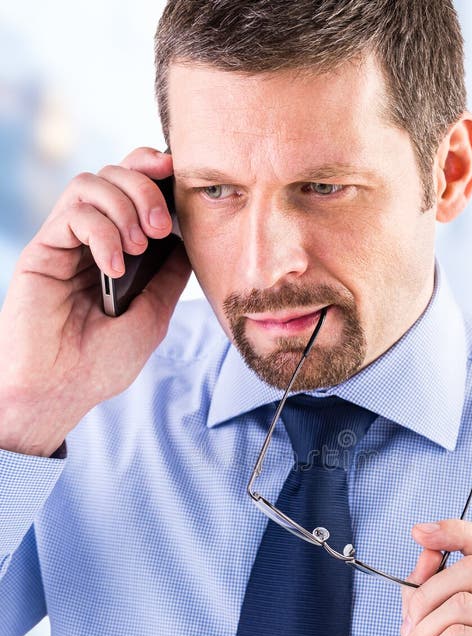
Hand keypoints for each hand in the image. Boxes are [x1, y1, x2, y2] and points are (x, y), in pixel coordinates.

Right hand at [0, 147, 191, 456]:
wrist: (61, 389)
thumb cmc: (101, 362)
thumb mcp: (153, 316)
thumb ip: (169, 276)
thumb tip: (189, 240)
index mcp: (117, 250)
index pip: (132, 190)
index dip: (153, 171)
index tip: (177, 175)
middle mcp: (90, 239)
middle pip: (115, 174)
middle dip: (146, 189)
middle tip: (160, 229)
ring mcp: (65, 242)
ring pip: (92, 183)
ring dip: (124, 206)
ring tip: (137, 248)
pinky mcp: (43, 250)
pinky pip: (74, 213)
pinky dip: (102, 232)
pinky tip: (113, 267)